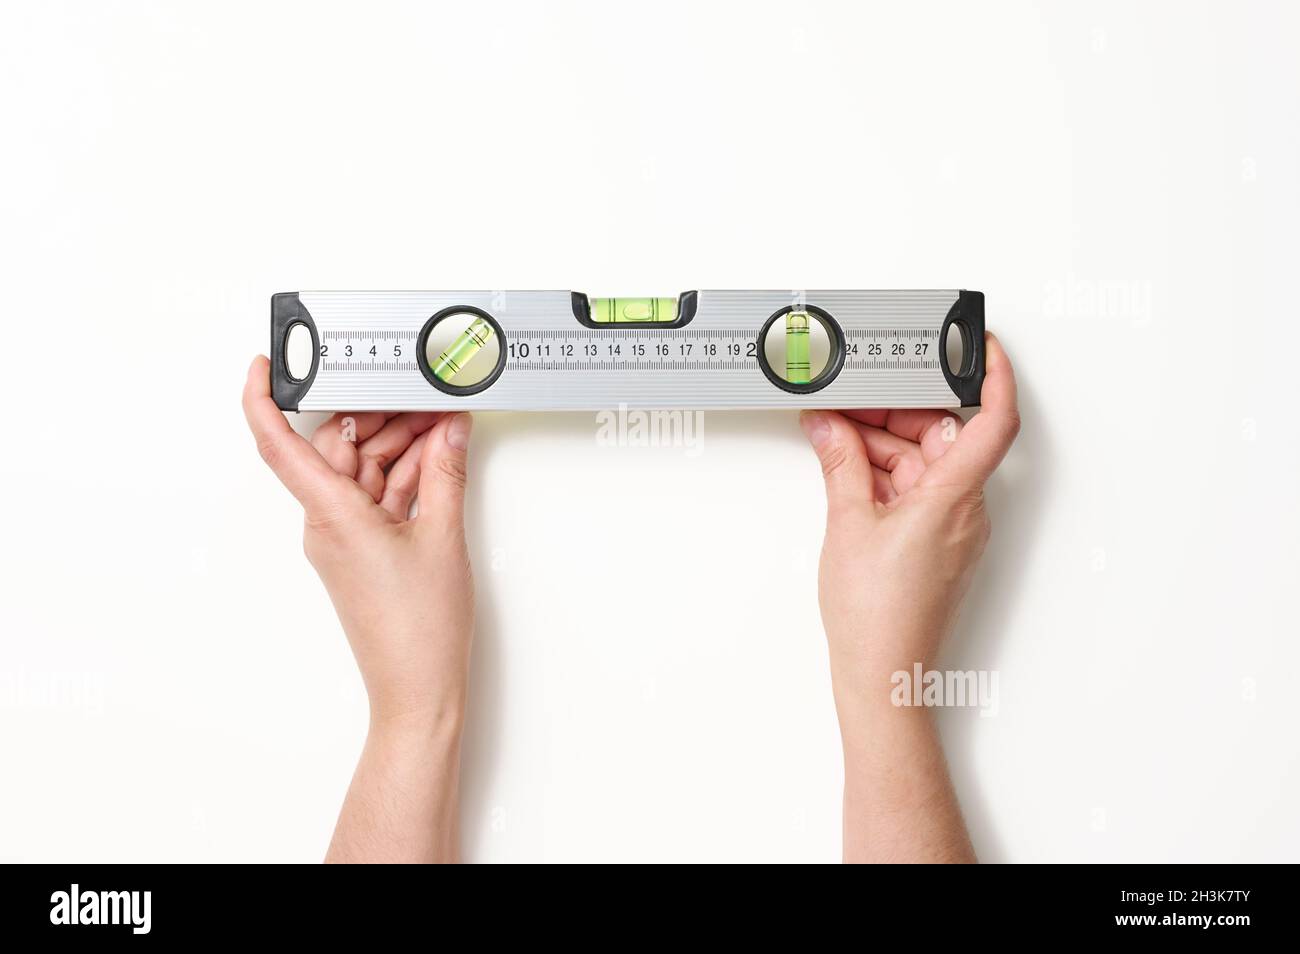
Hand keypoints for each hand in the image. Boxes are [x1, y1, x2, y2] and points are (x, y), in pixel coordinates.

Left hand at [241, 356, 473, 861]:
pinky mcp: (364, 551)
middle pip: (339, 448)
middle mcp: (327, 524)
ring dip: (402, 446)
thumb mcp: (442, 538)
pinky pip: (378, 497)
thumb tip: (449, 432)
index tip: (266, 361)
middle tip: (425, 395)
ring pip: (364, 471)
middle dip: (380, 416)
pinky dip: (407, 476)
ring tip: (446, 427)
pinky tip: (440, 460)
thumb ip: (445, 475)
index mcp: (331, 515)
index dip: (264, 397)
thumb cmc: (419, 631)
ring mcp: (345, 539)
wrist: (418, 690)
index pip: (278, 444)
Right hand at [799, 333, 1018, 861]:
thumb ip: (841, 465)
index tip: (980, 343)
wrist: (884, 675)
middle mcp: (966, 511)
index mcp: (954, 498)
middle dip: (898, 411)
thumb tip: (831, 428)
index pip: (994, 421)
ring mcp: (953, 529)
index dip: (994, 375)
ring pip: (926, 464)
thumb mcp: (848, 525)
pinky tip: (847, 467)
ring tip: (832, 435)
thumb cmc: (876, 616)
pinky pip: (919, 491)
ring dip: (883, 444)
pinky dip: (886, 474)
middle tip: (852, 396)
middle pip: (945, 437)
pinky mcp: (937, 545)